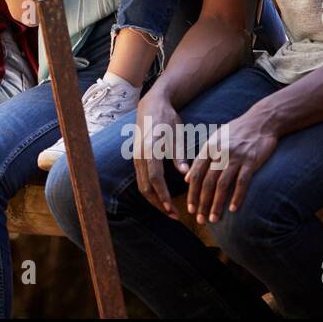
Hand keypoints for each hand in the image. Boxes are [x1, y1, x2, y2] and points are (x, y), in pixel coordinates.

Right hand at [130, 91, 184, 219]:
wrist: (151, 105)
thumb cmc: (167, 119)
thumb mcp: (177, 135)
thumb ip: (179, 156)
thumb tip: (186, 174)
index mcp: (151, 150)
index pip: (156, 180)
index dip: (164, 197)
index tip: (174, 210)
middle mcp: (140, 156)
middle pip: (145, 187)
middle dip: (159, 204)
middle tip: (173, 216)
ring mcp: (136, 157)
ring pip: (142, 185)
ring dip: (154, 200)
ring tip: (169, 210)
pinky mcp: (137, 158)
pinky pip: (141, 179)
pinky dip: (150, 191)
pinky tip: (162, 197)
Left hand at [184, 108, 278, 223]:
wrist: (261, 121)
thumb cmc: (236, 132)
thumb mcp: (215, 140)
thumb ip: (201, 159)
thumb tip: (187, 178)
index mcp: (209, 148)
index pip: (197, 174)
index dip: (192, 193)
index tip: (190, 208)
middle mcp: (220, 153)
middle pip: (208, 182)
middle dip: (202, 202)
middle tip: (199, 219)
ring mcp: (236, 157)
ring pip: (223, 185)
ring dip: (217, 204)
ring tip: (213, 219)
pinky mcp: (251, 161)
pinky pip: (242, 182)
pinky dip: (237, 197)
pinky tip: (233, 209)